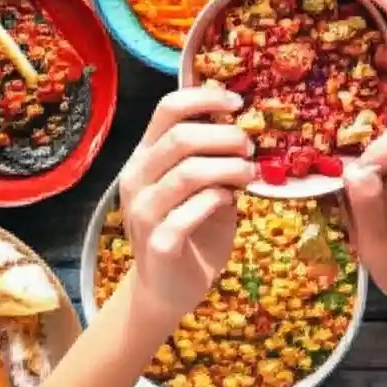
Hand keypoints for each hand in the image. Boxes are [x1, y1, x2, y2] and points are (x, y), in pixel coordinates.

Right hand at [118, 88, 256, 318]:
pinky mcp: (159, 242)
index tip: (238, 103)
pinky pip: (191, 211)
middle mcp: (137, 179)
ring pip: (187, 172)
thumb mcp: (199, 185)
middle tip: (250, 147)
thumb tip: (244, 124)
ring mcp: (143, 212)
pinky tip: (231, 201)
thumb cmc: (190, 229)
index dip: (205, 98)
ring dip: (228, 168)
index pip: (167, 108)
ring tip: (249, 173)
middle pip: (180, 137)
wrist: (166, 288)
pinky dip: (217, 199)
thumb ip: (210, 156)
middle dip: (224, 137)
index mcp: (145, 157)